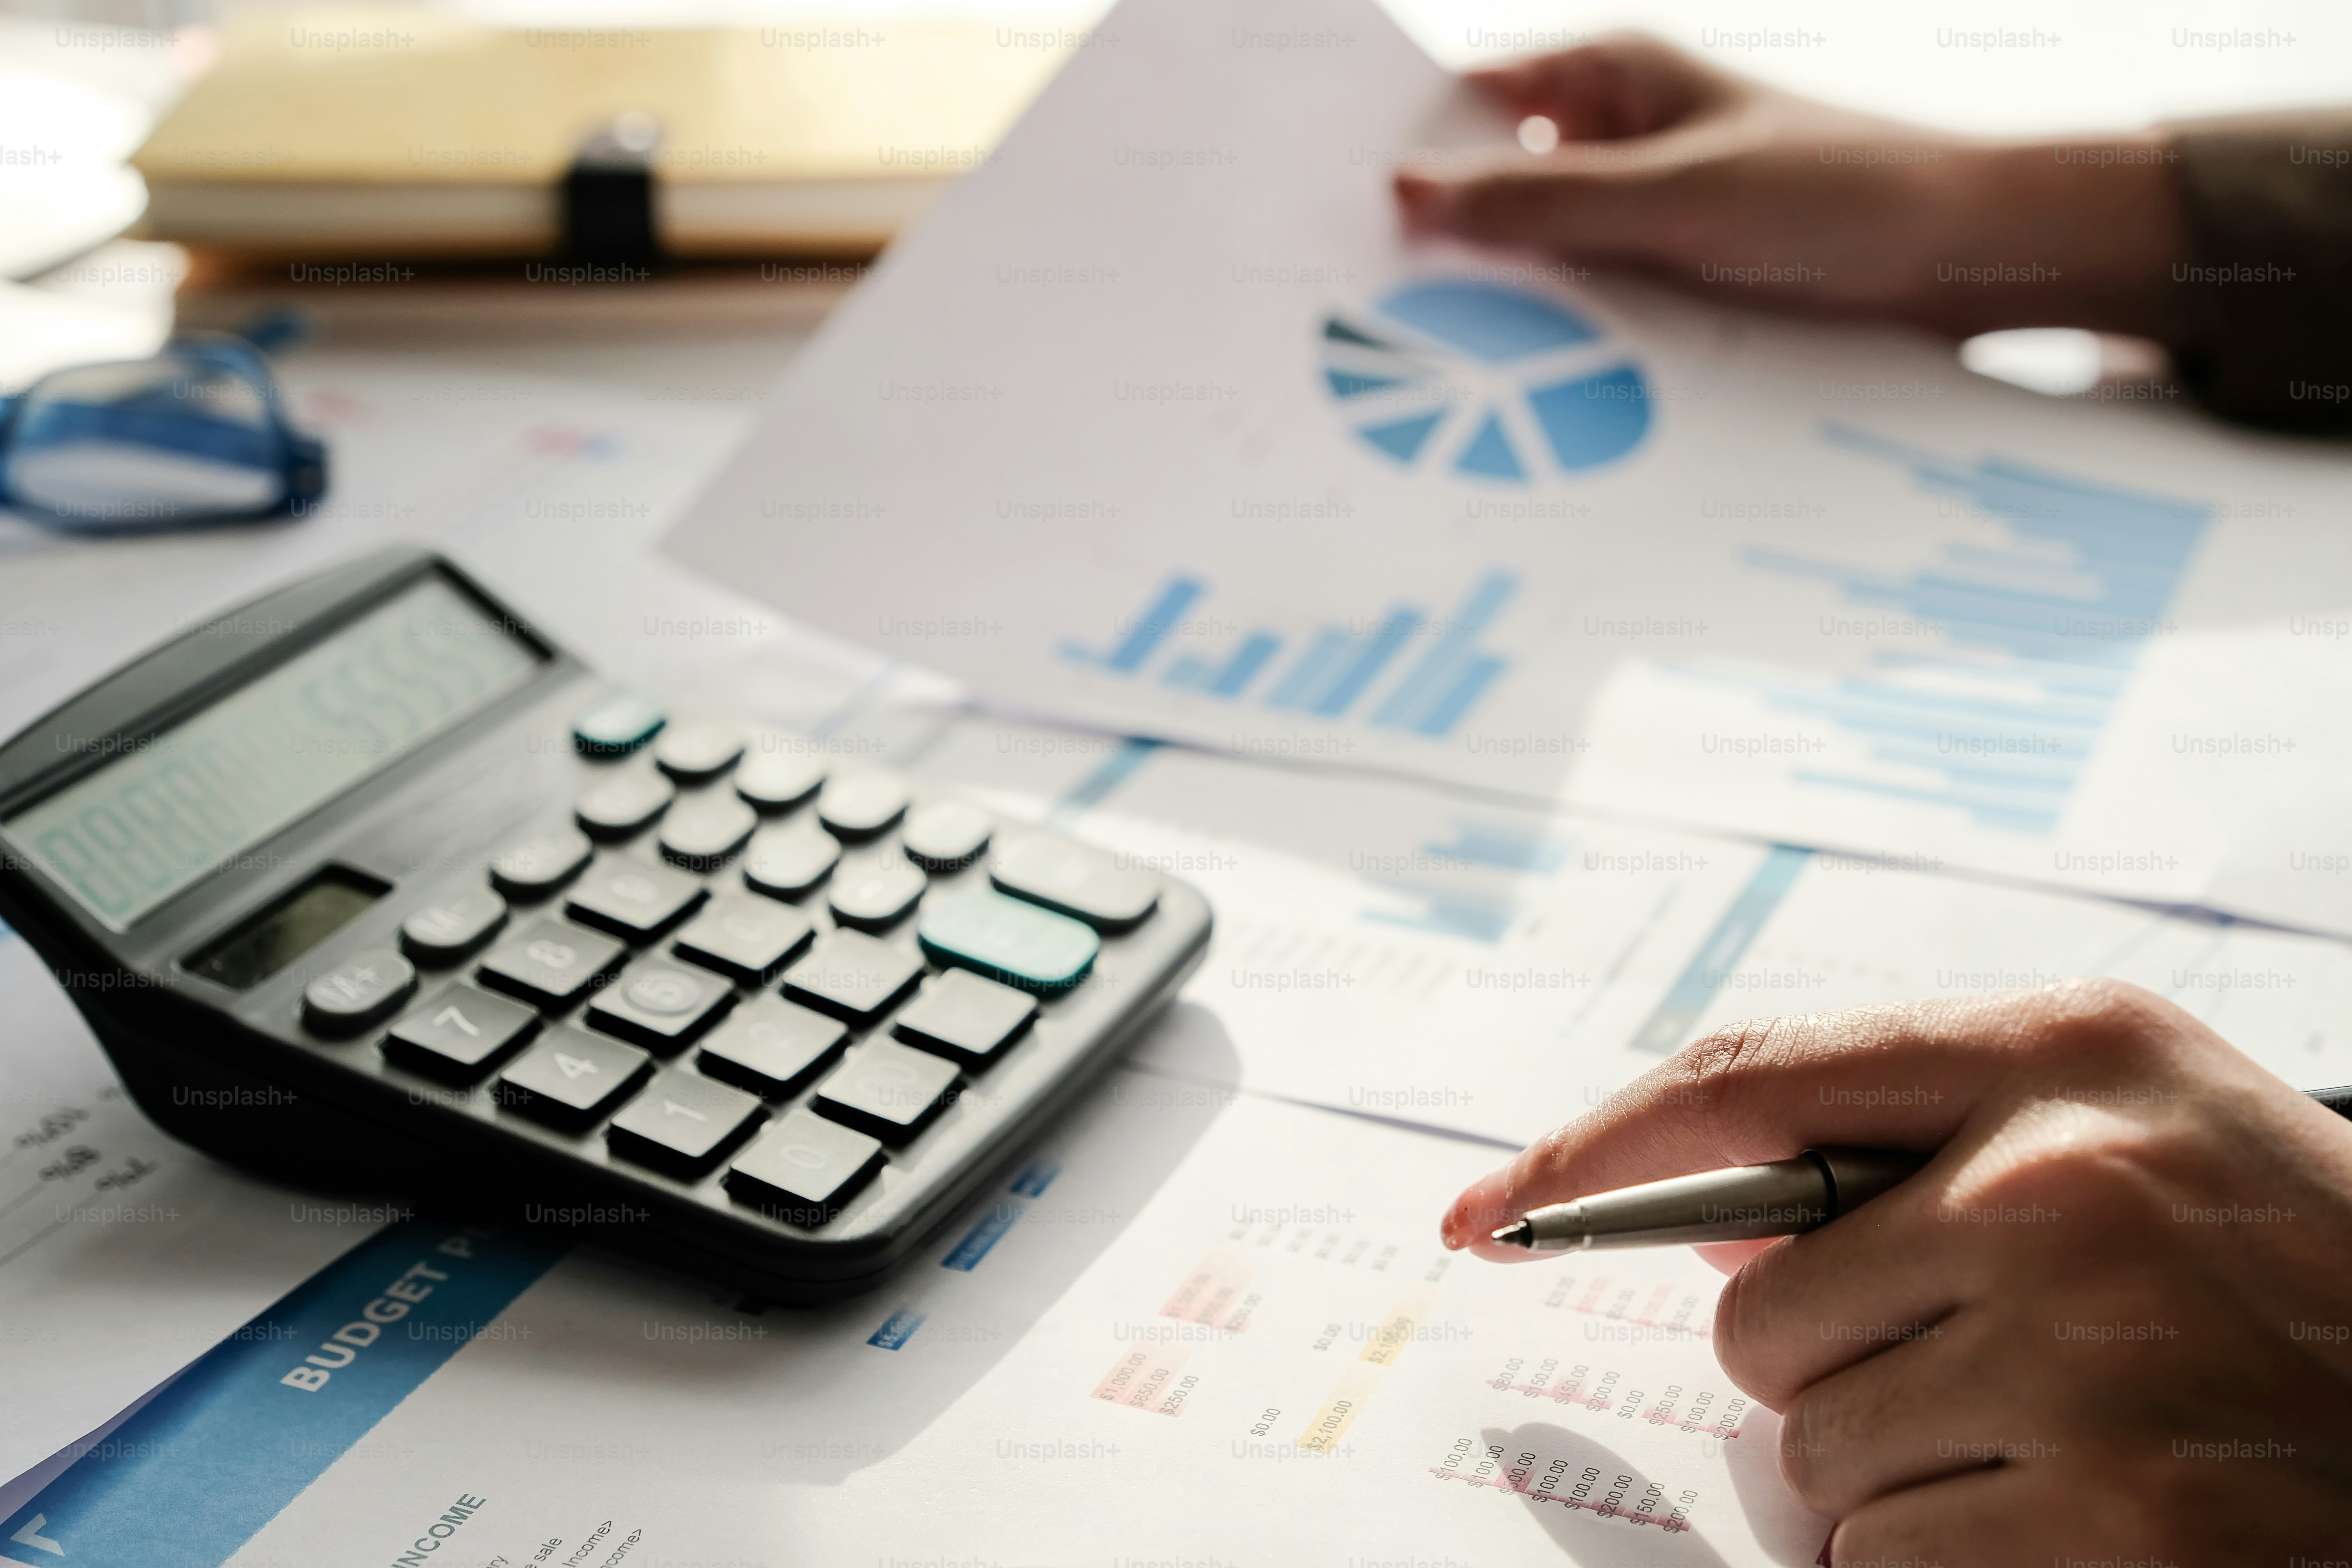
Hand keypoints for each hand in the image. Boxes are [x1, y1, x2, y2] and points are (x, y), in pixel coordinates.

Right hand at [1396, 35, 2183, 340]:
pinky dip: (1552, 346)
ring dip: (1495, 307)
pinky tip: (1513, 390)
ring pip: (1530, 262)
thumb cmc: (1847, 195)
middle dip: (1434, 245)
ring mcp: (1638, 220)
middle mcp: (1614, 142)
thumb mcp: (1681, 195)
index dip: (1396, 152)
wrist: (1974, 266)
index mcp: (1610, 79)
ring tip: (1426, 364)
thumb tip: (1408, 195)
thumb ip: (1544, 199)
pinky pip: (1582, 315)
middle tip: (1357, 307)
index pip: (1465, 103)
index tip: (1327, 212)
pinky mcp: (1666, 289)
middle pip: (1486, 190)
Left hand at [1441, 980, 2351, 1560]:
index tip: (1491, 1206)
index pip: (1745, 1082)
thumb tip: (1705, 1219)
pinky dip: (1942, 1559)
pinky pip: (1883, 1561)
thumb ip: (1903, 1129)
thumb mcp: (2122, 1120)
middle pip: (1764, 1314)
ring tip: (2063, 1438)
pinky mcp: (2110, 1529)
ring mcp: (2093, 1367)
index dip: (1591, 1147)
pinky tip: (2078, 1517)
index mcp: (2069, 1055)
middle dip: (1832, 1362)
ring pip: (1818, 1452)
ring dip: (1902, 1469)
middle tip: (1990, 1363)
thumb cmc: (2280, 1255)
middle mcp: (2068, 1190)